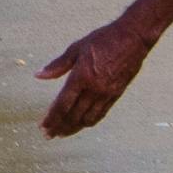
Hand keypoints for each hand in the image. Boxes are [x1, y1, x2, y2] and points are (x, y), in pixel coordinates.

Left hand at [36, 19, 148, 137]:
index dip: (51, 118)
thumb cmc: (103, 39)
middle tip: (49, 135)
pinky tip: (82, 123)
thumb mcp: (76, 48)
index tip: (43, 127)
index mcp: (81, 77)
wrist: (133, 38)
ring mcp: (107, 93)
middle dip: (59, 127)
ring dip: (74, 128)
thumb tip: (38, 75)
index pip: (62, 104)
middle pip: (73, 115)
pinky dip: (89, 121)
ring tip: (63, 132)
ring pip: (88, 118)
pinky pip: (101, 113)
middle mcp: (94, 89)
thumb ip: (57, 65)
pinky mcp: (117, 94)